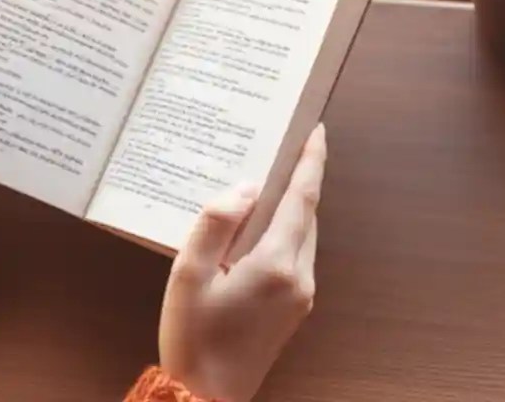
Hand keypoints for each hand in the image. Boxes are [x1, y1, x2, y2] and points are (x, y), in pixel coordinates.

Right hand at [159, 124, 326, 401]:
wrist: (207, 399)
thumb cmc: (193, 338)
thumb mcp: (188, 274)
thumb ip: (216, 223)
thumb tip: (246, 188)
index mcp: (276, 264)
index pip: (303, 198)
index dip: (311, 161)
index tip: (316, 130)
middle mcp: (299, 277)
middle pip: (308, 214)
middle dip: (299, 179)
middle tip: (283, 146)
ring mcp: (301, 296)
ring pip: (304, 235)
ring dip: (292, 207)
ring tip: (266, 182)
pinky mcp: (295, 309)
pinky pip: (296, 256)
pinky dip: (285, 232)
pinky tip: (257, 228)